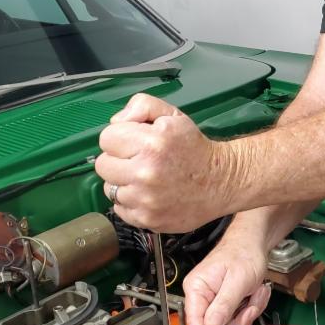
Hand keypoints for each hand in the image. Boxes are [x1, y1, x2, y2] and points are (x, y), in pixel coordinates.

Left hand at [95, 94, 231, 232]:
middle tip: (139, 160)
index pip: (107, 138)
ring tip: (145, 178)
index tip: (135, 142)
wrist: (221, 181)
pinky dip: (131, 202)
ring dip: (123, 183)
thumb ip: (142, 105)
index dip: (120, 137)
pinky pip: (120, 209)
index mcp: (151, 143)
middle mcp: (146, 173)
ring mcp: (146, 200)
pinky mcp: (147, 219)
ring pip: (109, 188)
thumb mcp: (172, 115)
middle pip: (103, 165)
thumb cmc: (194, 148)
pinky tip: (149, 194)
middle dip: (118, 160)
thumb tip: (116, 121)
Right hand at [182, 235, 270, 324]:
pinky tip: (254, 293)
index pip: (194, 323)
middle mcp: (201, 296)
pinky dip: (251, 307)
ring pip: (230, 323)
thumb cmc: (243, 253)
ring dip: (248, 311)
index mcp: (196, 288)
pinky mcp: (225, 303)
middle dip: (239, 318)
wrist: (253, 242)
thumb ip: (224, 305)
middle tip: (251, 303)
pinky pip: (238, 317)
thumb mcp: (237, 281)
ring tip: (254, 293)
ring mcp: (213, 300)